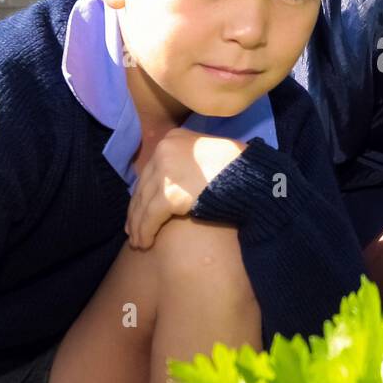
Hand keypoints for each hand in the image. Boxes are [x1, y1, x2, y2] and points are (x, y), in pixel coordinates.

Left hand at [125, 128, 246, 249]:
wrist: (250, 176)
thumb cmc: (237, 167)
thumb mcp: (208, 154)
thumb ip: (189, 162)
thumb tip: (180, 181)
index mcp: (173, 139)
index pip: (151, 170)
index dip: (143, 192)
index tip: (139, 209)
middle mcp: (164, 151)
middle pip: (143, 186)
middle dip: (136, 211)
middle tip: (132, 230)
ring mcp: (165, 172)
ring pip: (143, 204)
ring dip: (138, 226)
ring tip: (138, 242)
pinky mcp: (170, 194)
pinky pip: (150, 217)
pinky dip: (146, 232)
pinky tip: (145, 243)